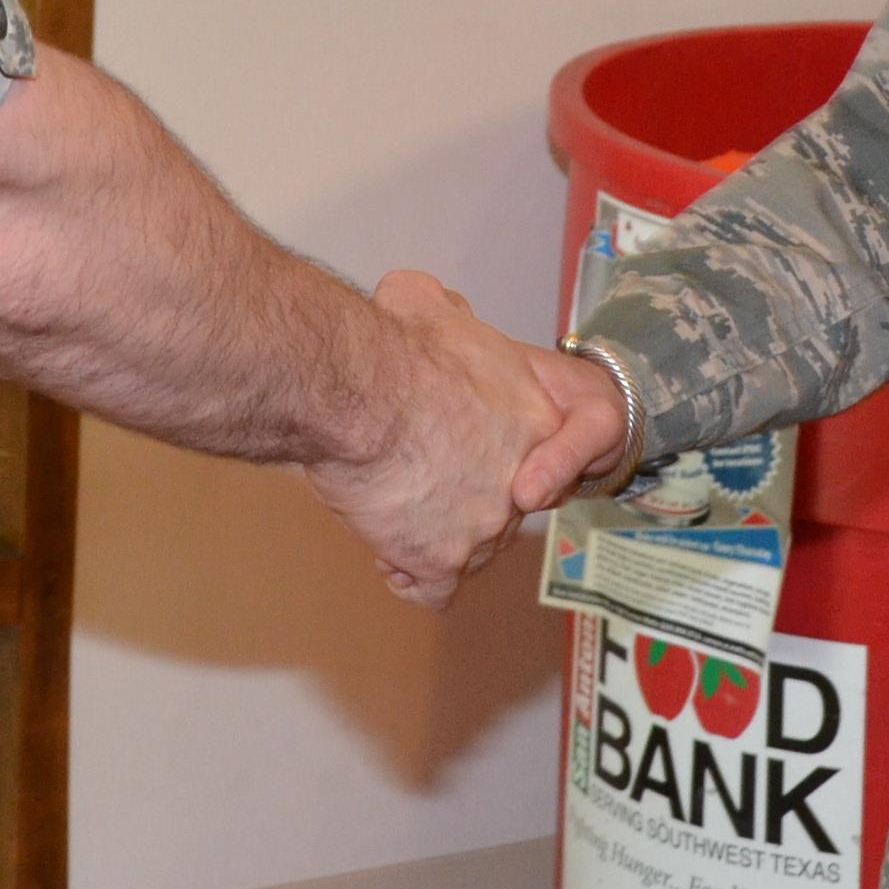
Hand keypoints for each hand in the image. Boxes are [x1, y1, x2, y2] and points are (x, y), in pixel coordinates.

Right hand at [307, 273, 603, 607]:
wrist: (355, 392)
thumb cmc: (391, 347)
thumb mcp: (424, 302)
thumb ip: (442, 308)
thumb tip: (424, 298)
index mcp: (534, 419)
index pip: (533, 459)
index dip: (488, 456)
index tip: (454, 450)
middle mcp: (520, 482)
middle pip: (496, 508)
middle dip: (455, 496)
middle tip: (414, 474)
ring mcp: (485, 527)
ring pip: (464, 550)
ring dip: (428, 534)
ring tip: (389, 504)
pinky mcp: (442, 561)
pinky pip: (432, 590)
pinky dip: (411, 576)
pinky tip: (390, 551)